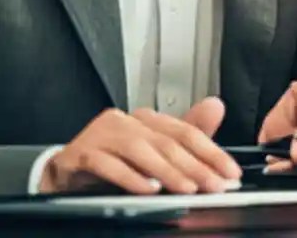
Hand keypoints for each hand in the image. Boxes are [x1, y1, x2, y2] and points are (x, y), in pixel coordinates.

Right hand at [40, 98, 240, 194]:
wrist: (66, 171)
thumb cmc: (113, 159)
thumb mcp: (153, 150)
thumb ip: (187, 135)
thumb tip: (216, 107)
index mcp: (148, 119)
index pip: (187, 132)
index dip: (212, 152)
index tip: (230, 172)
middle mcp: (127, 122)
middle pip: (167, 143)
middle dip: (196, 166)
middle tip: (215, 185)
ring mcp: (102, 135)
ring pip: (141, 151)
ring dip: (167, 172)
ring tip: (188, 188)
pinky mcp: (82, 153)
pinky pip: (109, 165)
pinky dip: (131, 178)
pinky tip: (148, 189)